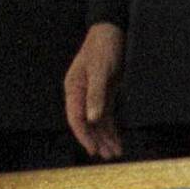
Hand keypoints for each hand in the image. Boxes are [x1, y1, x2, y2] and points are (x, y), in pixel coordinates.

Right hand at [63, 22, 124, 158]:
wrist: (110, 32)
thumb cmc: (103, 49)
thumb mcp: (101, 71)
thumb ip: (96, 95)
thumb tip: (92, 118)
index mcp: (73, 88)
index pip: (75, 117)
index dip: (83, 135)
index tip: (92, 149)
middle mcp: (80, 94)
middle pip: (86, 122)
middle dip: (96, 139)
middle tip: (107, 155)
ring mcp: (91, 94)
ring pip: (96, 121)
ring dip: (105, 137)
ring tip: (115, 153)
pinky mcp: (103, 93)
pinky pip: (105, 115)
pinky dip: (111, 127)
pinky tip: (116, 139)